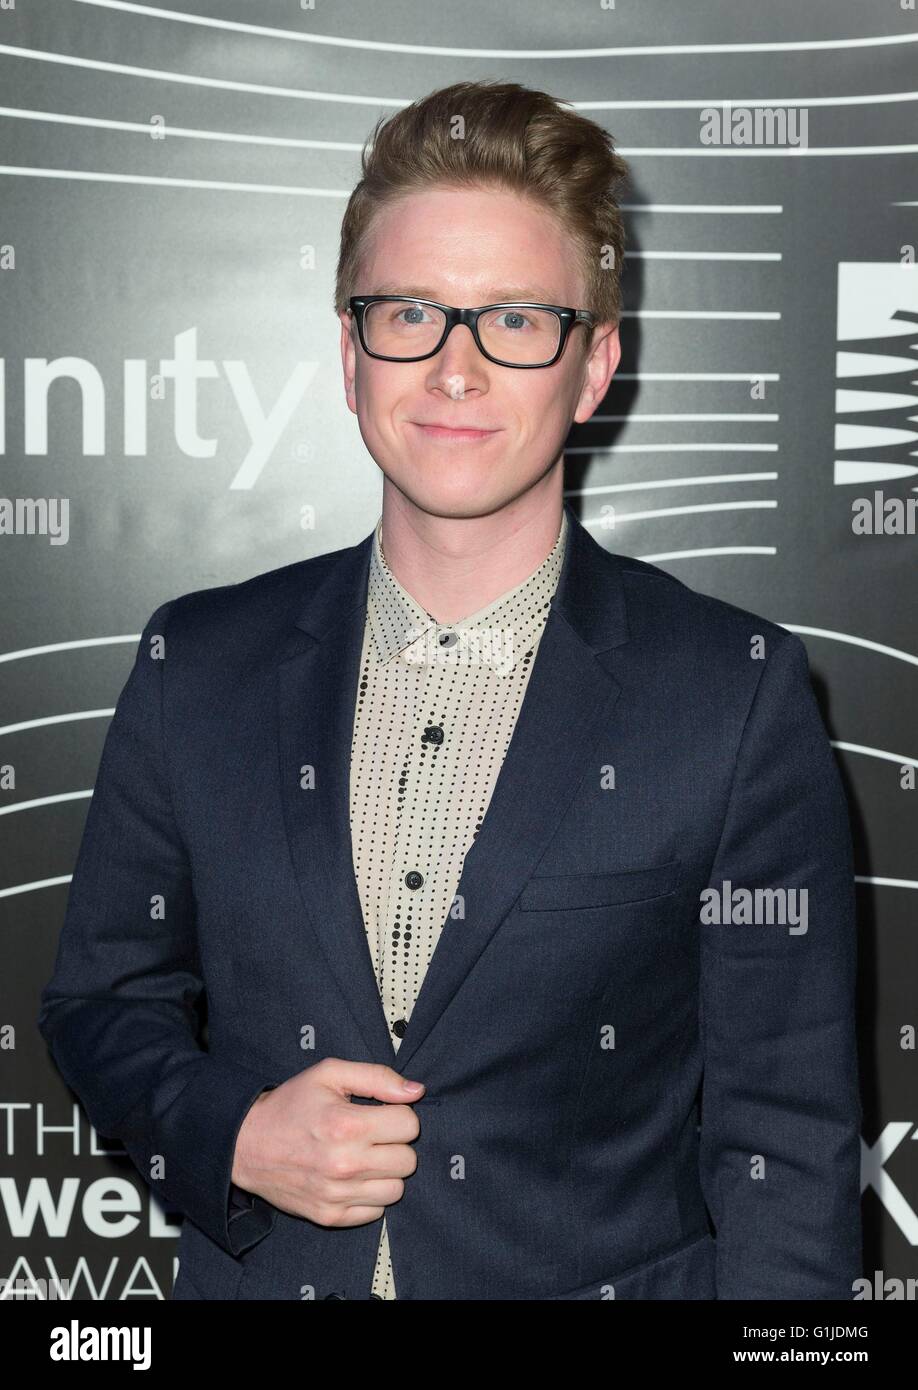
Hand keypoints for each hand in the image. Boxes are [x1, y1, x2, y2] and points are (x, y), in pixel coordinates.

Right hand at [230, 1058, 424, 1226]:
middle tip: (373, 1135)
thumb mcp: (329, 1074)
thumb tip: (416, 1091)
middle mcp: (344, 1164)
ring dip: (386, 1172)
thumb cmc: (289, 1105)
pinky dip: (370, 1195)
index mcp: (347, 1125)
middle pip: (408, 1160)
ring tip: (363, 1156)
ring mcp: (337, 1194)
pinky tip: (352, 1177)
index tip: (383, 1113)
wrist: (245, 1144)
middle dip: (396, 1144)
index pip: (409, 1125)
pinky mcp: (330, 1216)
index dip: (399, 1115)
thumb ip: (377, 1077)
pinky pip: (376, 1213)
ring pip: (396, 1190)